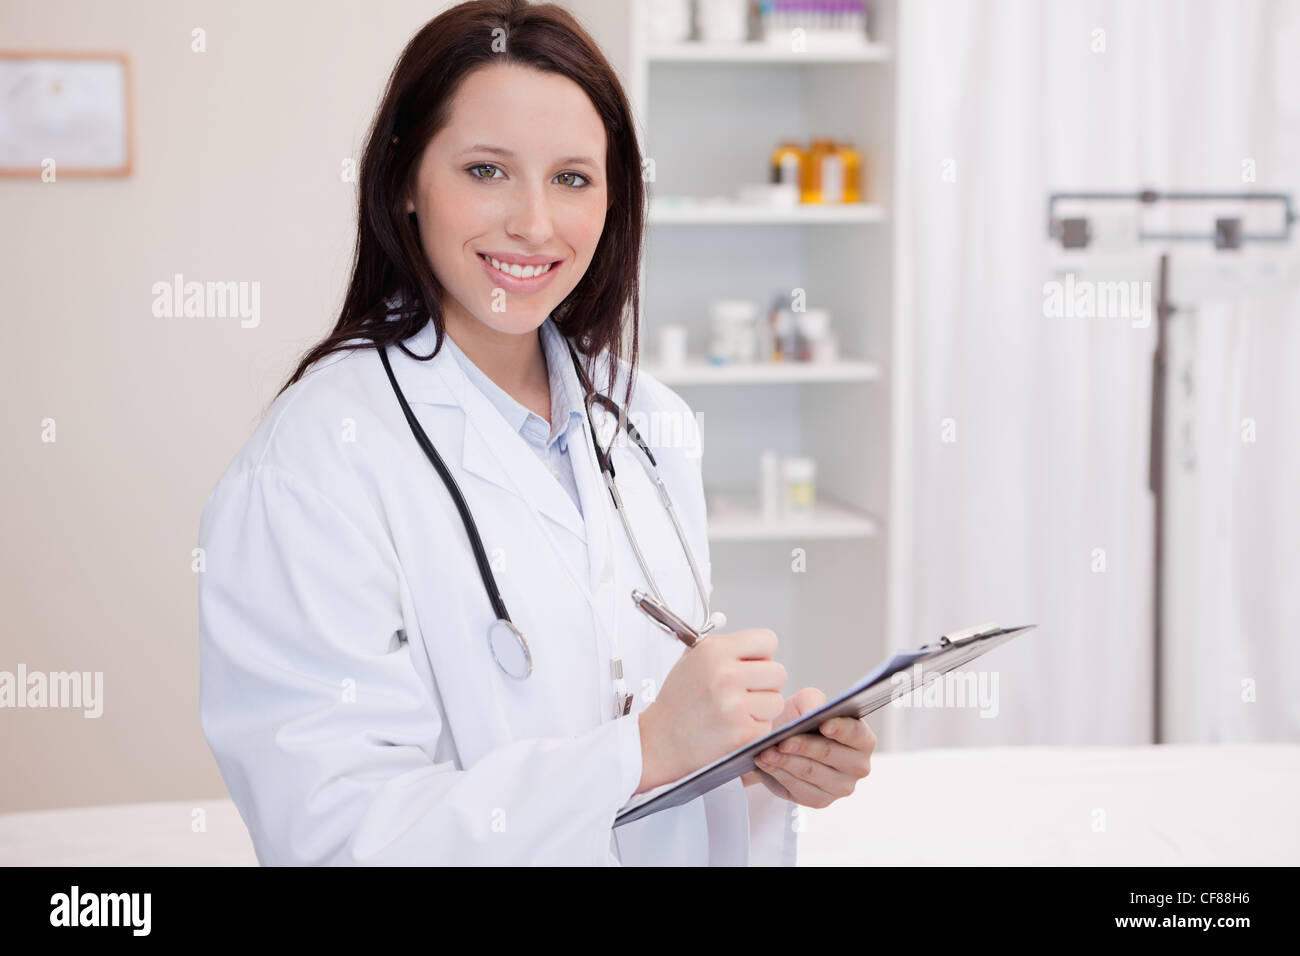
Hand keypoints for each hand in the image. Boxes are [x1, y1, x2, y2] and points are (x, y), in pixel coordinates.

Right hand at [636, 629, 786, 793]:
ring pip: (777, 701)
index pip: (767, 640)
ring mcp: (735, 705)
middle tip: (745, 692)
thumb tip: (760, 647)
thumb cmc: (679, 701)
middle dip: (766, 684)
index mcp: (715, 651)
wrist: (660, 740)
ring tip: (737, 711)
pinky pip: (768, 725)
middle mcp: (725, 675)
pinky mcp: (742, 733)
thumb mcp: (693, 660)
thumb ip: (727, 648)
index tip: (751, 665)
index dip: (762, 655)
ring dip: (762, 708)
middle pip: (779, 672)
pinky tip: (733, 728)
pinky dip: (755, 729)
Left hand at [741, 687, 875, 808]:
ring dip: (785, 762)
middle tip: (782, 741)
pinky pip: (798, 789)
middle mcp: (857, 766)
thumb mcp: (807, 701)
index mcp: (862, 739)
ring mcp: (840, 787)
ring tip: (766, 752)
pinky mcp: (819, 800)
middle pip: (830, 755)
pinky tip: (765, 764)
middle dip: (804, 747)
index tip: (824, 724)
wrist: (782, 740)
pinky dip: (778, 775)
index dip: (841, 729)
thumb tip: (810, 715)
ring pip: (810, 773)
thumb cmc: (802, 719)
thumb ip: (813, 702)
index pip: (857, 734)